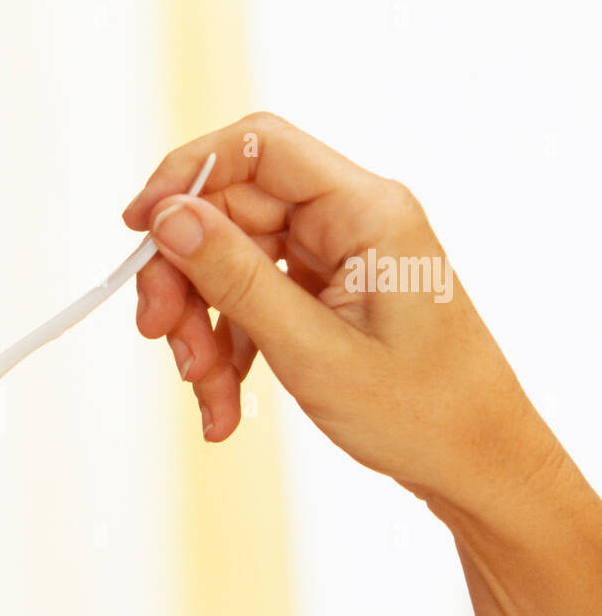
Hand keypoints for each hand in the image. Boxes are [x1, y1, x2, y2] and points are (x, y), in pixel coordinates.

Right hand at [122, 111, 559, 510]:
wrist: (477, 467)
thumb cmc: (424, 414)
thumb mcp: (314, 350)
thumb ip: (236, 277)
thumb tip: (170, 218)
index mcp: (366, 212)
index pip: (258, 147)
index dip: (186, 176)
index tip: (139, 227)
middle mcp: (350, 221)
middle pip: (231, 214)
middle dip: (186, 280)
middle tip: (161, 334)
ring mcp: (337, 258)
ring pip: (231, 264)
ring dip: (203, 328)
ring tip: (208, 393)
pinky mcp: (325, 294)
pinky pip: (251, 301)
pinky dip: (227, 350)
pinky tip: (226, 403)